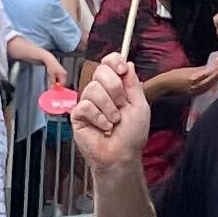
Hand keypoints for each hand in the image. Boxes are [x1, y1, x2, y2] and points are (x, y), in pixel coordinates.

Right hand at [71, 52, 150, 174]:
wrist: (122, 155)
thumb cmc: (132, 134)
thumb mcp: (140, 105)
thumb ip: (133, 83)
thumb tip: (127, 63)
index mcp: (116, 87)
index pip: (109, 63)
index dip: (114, 61)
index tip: (122, 70)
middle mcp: (101, 92)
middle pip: (100, 71)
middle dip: (115, 89)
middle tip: (121, 105)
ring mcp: (88, 102)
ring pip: (93, 88)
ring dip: (109, 108)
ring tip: (113, 121)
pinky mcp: (77, 115)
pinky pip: (86, 105)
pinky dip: (99, 118)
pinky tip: (103, 127)